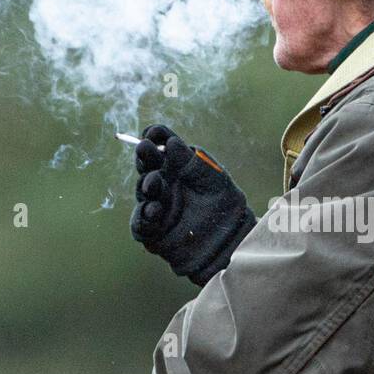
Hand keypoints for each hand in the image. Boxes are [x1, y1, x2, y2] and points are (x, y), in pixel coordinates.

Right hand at [130, 125, 255, 285]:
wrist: (232, 240)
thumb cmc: (226, 205)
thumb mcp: (214, 179)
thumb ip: (192, 162)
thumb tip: (170, 142)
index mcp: (177, 167)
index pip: (160, 147)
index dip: (153, 137)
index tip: (152, 133)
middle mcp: (164, 184)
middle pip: (147, 167)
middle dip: (144, 157)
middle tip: (144, 149)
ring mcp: (157, 206)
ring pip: (143, 193)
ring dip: (146, 186)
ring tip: (154, 183)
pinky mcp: (154, 231)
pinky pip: (141, 223)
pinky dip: (143, 216)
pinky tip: (154, 209)